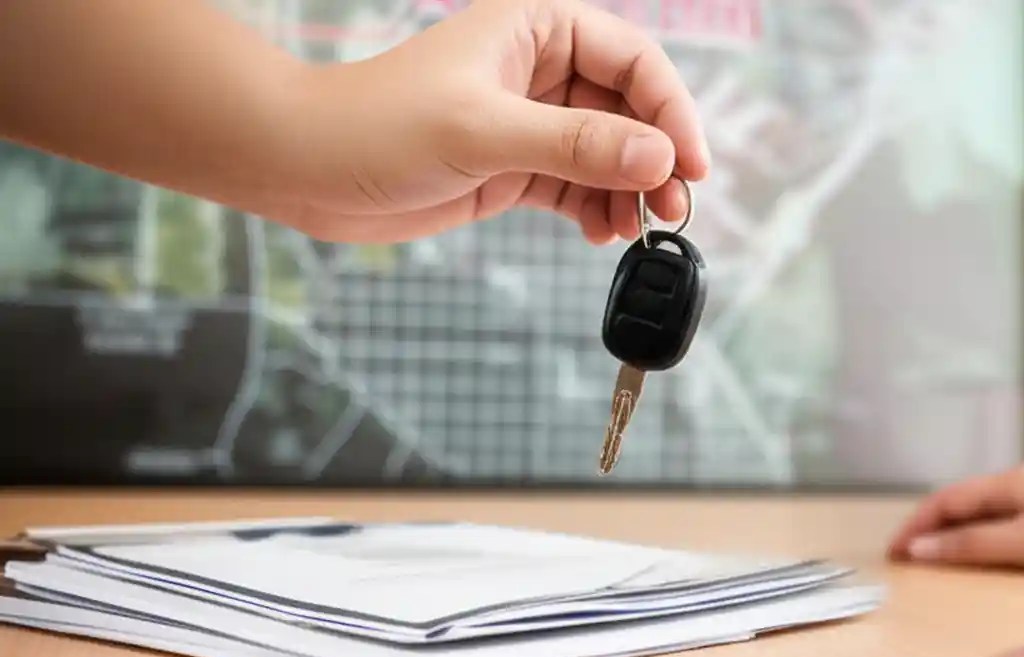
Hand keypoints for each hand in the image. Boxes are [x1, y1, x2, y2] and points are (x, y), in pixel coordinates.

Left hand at [277, 0, 707, 243]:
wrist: (307, 169)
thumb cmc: (378, 125)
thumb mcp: (483, 131)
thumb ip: (575, 144)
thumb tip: (657, 158)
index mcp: (537, 28)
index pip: (633, 60)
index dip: (670, 110)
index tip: (690, 164)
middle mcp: (541, 70)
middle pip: (629, 110)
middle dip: (654, 159)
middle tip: (672, 208)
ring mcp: (529, 121)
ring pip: (608, 154)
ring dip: (630, 191)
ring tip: (636, 230)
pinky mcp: (514, 166)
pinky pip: (578, 186)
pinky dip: (597, 210)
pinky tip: (602, 234)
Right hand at [887, 462, 1023, 575]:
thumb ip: (975, 544)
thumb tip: (923, 547)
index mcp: (1013, 481)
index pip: (945, 499)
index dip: (914, 526)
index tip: (893, 552)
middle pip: (963, 503)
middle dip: (930, 528)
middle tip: (908, 558)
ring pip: (988, 512)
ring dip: (958, 533)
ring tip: (940, 558)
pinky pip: (1012, 522)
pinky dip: (988, 538)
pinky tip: (995, 555)